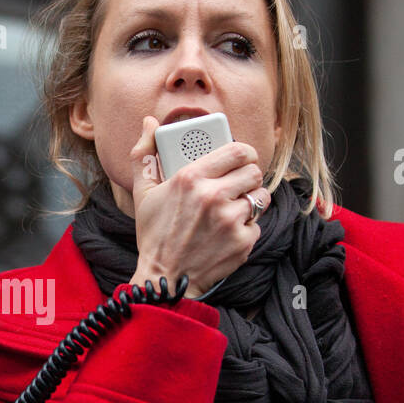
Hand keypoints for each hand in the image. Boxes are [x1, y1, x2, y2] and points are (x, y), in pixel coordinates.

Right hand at [127, 115, 271, 297]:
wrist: (165, 279)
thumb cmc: (153, 235)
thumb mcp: (142, 193)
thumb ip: (144, 154)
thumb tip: (149, 123)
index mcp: (191, 178)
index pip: (237, 150)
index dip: (244, 152)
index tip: (241, 158)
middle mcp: (213, 196)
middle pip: (254, 171)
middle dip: (247, 176)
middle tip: (237, 184)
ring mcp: (231, 220)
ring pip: (260, 197)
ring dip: (250, 201)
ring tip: (234, 208)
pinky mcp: (243, 242)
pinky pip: (257, 224)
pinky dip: (246, 228)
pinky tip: (227, 233)